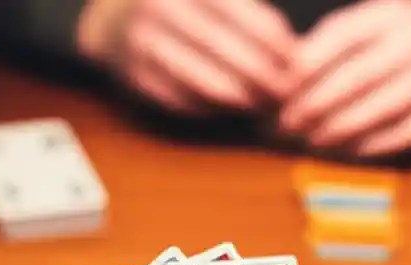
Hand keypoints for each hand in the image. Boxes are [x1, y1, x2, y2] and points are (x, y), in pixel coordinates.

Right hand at [77, 0, 295, 114]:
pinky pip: (188, 101)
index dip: (277, 44)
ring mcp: (146, 44)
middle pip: (230, 53)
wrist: (114, 23)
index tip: (296, 62)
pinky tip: (235, 107)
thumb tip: (294, 53)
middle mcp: (163, 8)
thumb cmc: (182, 8)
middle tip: (286, 92)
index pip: (246, 17)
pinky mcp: (138, 78)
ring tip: (266, 104)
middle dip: (265, 78)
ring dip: (245, 99)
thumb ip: (249, 15)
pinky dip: (217, 108)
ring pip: (210, 83)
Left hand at [280, 0, 410, 156]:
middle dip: (312, 105)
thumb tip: (293, 66)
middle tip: (286, 122)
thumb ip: (348, 35)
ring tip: (311, 139)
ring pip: (372, 113)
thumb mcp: (393, 14)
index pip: (338, 37)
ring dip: (335, 130)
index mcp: (394, 14)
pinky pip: (398, 135)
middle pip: (351, 80)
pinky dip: (367, 146)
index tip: (280, 84)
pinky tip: (346, 150)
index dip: (304, 64)